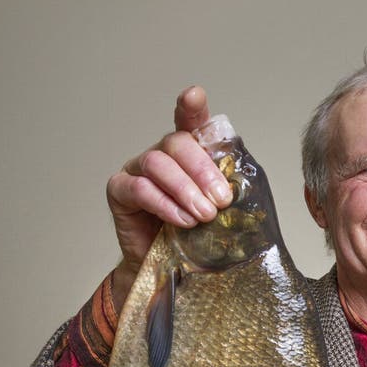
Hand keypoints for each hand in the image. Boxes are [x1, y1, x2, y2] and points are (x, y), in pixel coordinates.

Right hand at [105, 85, 233, 309]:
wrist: (167, 270)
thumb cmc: (193, 239)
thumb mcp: (217, 215)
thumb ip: (224, 194)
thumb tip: (246, 190)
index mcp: (186, 156)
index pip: (189, 124)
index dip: (191, 108)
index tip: (195, 96)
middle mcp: (160, 156)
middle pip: (177, 143)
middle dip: (202, 170)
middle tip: (221, 199)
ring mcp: (136, 170)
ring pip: (158, 163)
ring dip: (184, 189)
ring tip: (204, 215)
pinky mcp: (119, 191)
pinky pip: (139, 189)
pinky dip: (164, 204)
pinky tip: (182, 220)